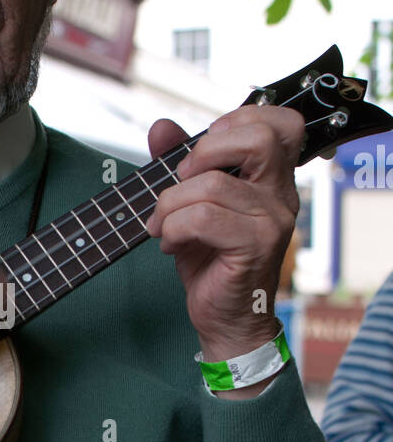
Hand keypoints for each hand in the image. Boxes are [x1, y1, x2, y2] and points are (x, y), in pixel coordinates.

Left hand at [144, 105, 302, 362]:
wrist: (227, 319)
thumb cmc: (211, 261)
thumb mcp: (190, 204)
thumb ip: (179, 162)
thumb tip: (161, 126)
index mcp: (271, 178)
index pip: (280, 123)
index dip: (237, 121)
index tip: (201, 153)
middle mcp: (281, 194)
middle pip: (258, 138)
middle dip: (205, 150)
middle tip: (180, 180)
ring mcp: (273, 220)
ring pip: (212, 184)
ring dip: (171, 203)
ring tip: (163, 226)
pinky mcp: (255, 246)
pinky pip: (204, 217)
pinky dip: (174, 228)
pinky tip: (171, 245)